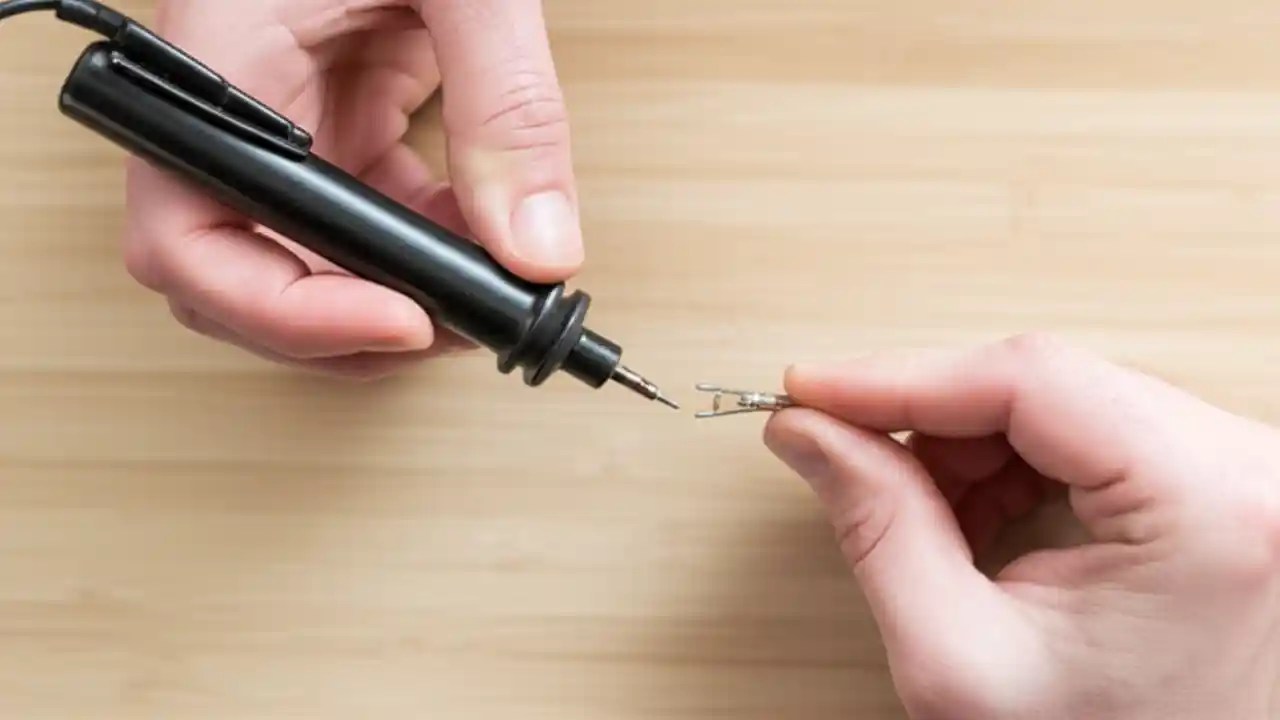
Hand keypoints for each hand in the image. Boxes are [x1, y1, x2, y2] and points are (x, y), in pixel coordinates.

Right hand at [125, 0, 581, 378]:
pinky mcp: (333, 122)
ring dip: (394, 297)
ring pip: (303, 265)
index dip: (284, 311)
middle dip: (345, 328)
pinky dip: (426, 248)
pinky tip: (484, 231)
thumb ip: (505, 108)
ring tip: (487, 285)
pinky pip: (364, 219)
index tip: (403, 322)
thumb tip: (536, 246)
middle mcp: (235, 109)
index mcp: (221, 62)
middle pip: (238, 279)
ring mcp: (282, 122)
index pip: (188, 238)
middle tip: (459, 325)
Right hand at [764, 334, 1279, 719]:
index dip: (901, 377)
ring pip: (1059, 401)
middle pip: (1045, 384)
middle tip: (846, 455)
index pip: (1030, 381)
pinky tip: (972, 515)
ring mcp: (1239, 475)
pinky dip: (1009, 463)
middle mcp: (1247, 473)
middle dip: (929, 421)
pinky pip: (1089, 431)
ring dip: (966, 448)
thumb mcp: (961, 661)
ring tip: (922, 517)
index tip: (813, 390)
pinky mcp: (1216, 486)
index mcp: (1209, 507)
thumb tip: (812, 432)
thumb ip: (880, 530)